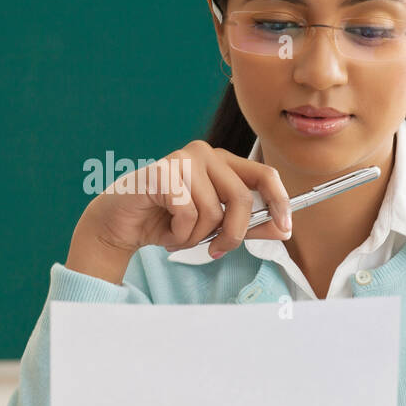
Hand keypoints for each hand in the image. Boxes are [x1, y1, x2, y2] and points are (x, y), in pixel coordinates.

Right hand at [69, 140, 293, 281]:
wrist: (120, 224)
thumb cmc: (165, 222)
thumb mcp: (212, 227)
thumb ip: (247, 225)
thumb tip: (282, 228)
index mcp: (222, 163)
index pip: (265, 175)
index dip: (280, 202)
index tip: (286, 229)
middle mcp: (206, 154)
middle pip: (242, 198)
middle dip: (233, 234)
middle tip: (216, 251)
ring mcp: (184, 159)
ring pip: (213, 211)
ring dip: (197, 237)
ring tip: (179, 235)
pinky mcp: (163, 172)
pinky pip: (188, 213)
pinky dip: (179, 233)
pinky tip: (165, 230)